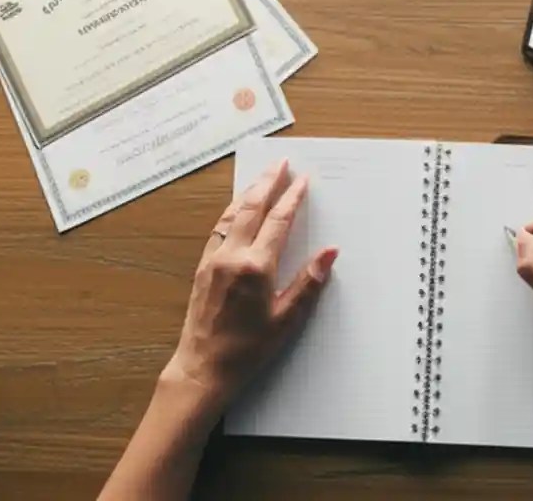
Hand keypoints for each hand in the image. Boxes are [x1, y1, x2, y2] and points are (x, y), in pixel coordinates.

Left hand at [161, 158, 337, 413]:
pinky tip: (237, 210)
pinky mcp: (203, 269)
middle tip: (281, 164)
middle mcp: (231, 256)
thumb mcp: (286, 319)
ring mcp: (213, 260)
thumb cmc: (246, 350)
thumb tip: (329, 253)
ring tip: (262, 178)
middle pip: (252, 208)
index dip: (292, 198)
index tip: (303, 181)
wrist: (203, 368)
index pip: (278, 221)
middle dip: (268, 182)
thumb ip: (308, 283)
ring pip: (232, 215)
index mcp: (255, 267)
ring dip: (249, 193)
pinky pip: (219, 229)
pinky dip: (232, 212)